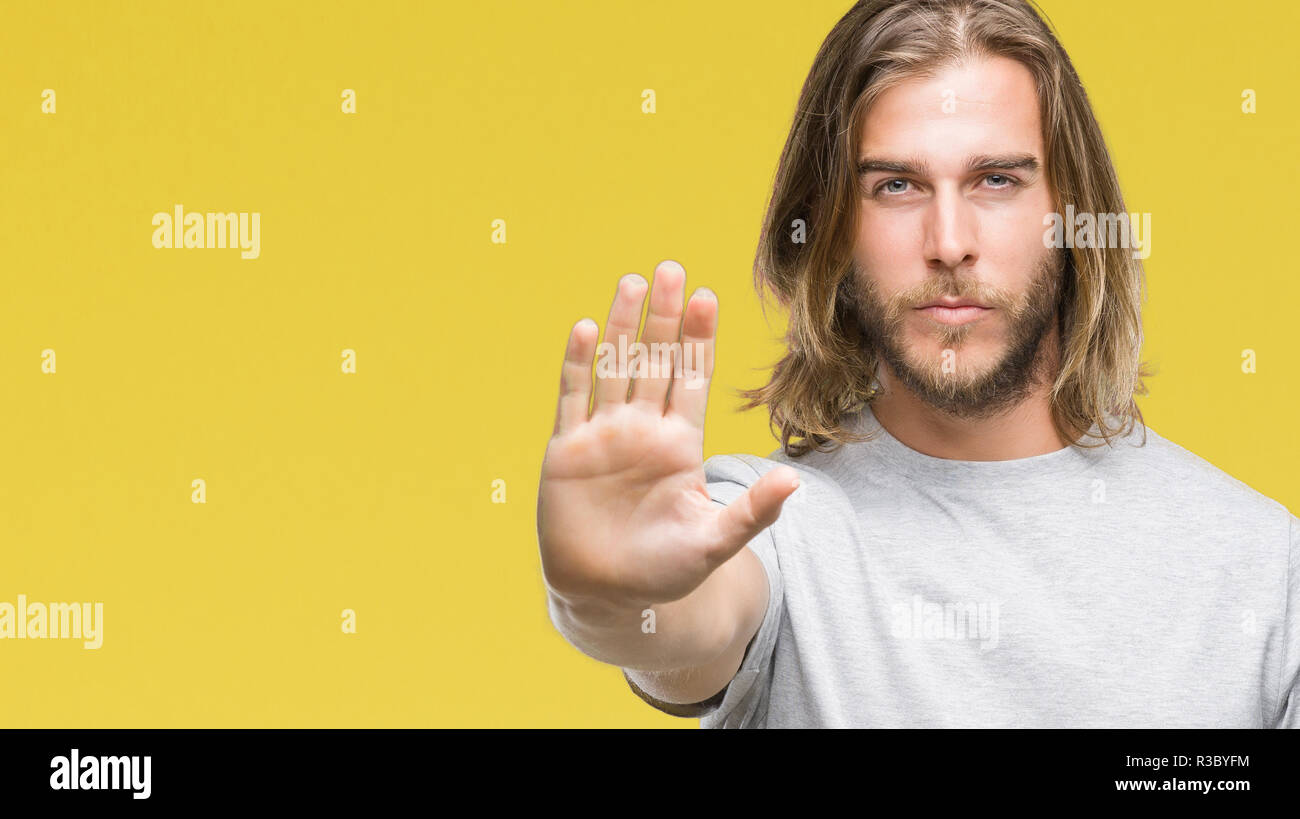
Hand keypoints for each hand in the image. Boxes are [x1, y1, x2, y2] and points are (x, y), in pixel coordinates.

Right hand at [537, 260, 798, 607]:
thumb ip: (752, 512)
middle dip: (665, 317)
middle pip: (655, 360)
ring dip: (623, 327)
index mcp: (680, 443)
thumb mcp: (714, 543)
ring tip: (634, 283)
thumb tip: (794, 481)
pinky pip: (572, 398)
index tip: (708, 298)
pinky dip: (577, 364)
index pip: (691, 379)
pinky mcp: (567, 448)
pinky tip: (583, 329)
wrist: (606, 595)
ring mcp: (603, 435)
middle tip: (673, 269)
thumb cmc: (664, 572)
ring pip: (614, 367)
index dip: (698, 339)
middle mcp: (643, 429)